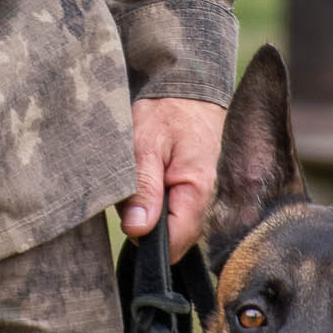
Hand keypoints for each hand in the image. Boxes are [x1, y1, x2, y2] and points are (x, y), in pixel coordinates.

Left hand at [120, 96, 224, 263]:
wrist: (189, 88)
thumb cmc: (168, 111)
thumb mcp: (146, 144)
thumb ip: (143, 188)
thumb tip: (138, 230)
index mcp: (196, 191)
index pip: (174, 244)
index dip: (146, 241)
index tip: (129, 217)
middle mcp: (203, 200)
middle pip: (170, 238)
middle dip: (143, 223)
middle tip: (130, 188)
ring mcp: (198, 196)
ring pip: (167, 224)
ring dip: (146, 208)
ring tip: (138, 174)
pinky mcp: (191, 190)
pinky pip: (169, 208)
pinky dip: (152, 197)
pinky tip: (147, 173)